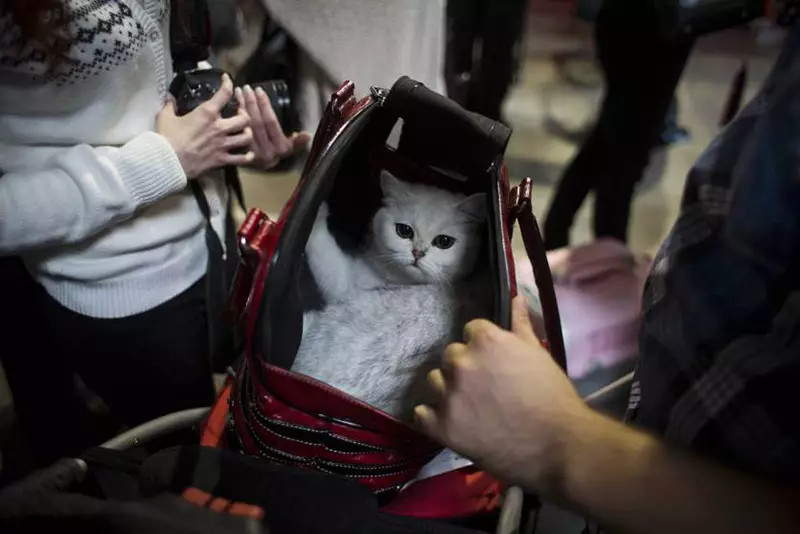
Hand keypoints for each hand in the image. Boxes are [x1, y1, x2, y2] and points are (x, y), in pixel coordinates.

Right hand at [157, 73, 254, 178]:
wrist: (168, 161)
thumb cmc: (167, 138)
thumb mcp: (165, 117)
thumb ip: (170, 106)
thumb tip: (169, 98)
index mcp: (207, 113)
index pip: (224, 93)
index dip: (228, 83)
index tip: (228, 79)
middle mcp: (219, 127)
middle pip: (245, 118)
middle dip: (245, 115)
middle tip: (240, 114)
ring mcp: (222, 144)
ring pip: (247, 137)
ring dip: (247, 134)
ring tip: (244, 133)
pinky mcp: (222, 159)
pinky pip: (242, 158)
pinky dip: (247, 156)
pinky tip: (247, 154)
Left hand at [235, 84, 310, 168]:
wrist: (259, 167)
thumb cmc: (275, 151)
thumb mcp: (288, 147)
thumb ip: (297, 142)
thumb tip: (308, 135)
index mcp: (281, 149)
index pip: (271, 122)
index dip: (265, 105)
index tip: (260, 90)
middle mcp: (267, 153)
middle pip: (257, 123)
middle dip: (252, 103)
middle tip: (247, 88)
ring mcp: (252, 154)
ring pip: (246, 126)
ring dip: (242, 107)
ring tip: (240, 92)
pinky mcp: (240, 155)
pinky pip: (236, 131)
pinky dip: (234, 117)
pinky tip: (233, 105)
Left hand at [415, 296, 589, 496]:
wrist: (558, 446)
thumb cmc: (553, 397)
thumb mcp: (539, 355)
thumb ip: (521, 325)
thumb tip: (516, 298)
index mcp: (485, 341)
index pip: (471, 330)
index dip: (483, 345)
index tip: (496, 363)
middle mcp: (461, 363)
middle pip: (450, 355)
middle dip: (465, 367)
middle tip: (485, 387)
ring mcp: (448, 396)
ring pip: (434, 381)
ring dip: (448, 389)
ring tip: (471, 407)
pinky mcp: (441, 427)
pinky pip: (422, 414)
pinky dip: (433, 417)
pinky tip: (452, 422)